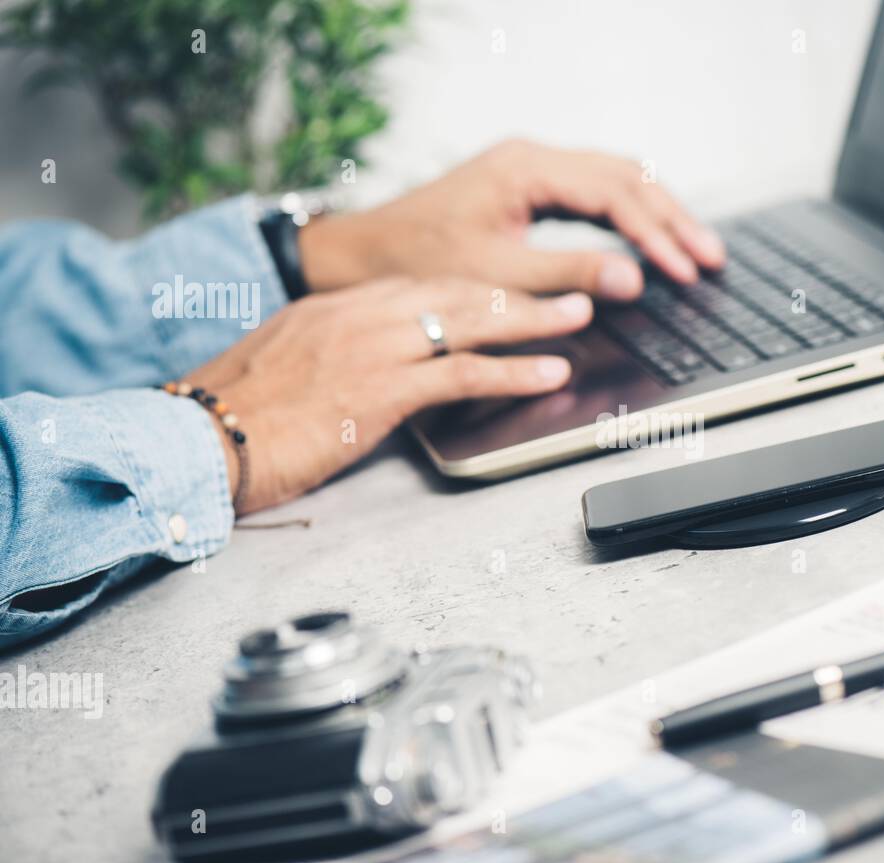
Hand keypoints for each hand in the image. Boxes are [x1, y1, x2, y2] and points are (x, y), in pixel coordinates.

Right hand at [185, 277, 592, 514]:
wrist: (194, 441)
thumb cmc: (232, 419)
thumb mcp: (286, 370)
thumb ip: (333, 358)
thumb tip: (369, 374)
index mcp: (333, 307)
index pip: (421, 287)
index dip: (474, 289)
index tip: (508, 292)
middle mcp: (358, 315)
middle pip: (456, 292)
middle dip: (518, 292)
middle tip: (567, 292)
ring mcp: (371, 348)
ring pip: (470, 322)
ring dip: (532, 322)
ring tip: (577, 321)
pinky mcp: (380, 389)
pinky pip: (463, 373)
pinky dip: (513, 371)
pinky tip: (548, 373)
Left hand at [297, 139, 724, 299]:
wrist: (364, 253)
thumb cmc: (417, 261)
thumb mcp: (496, 277)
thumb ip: (567, 276)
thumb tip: (633, 280)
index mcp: (526, 170)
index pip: (614, 194)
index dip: (656, 234)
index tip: (685, 269)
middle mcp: (533, 159)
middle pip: (626, 178)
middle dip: (672, 219)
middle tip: (712, 256)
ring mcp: (530, 170)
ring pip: (614, 181)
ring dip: (656, 215)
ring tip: (695, 249)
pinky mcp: (526, 189)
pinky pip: (594, 194)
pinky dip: (628, 217)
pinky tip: (648, 239)